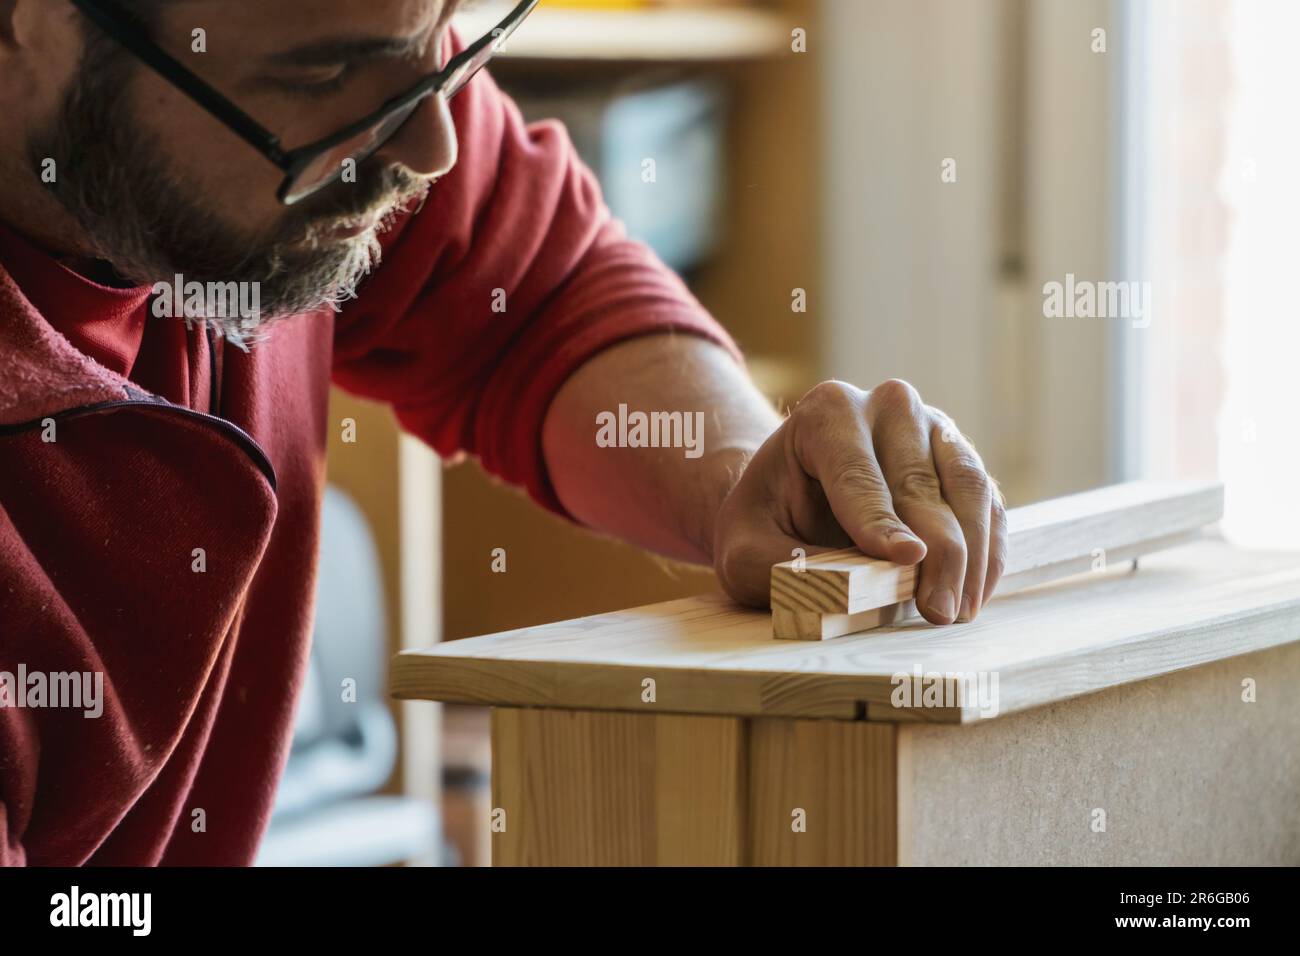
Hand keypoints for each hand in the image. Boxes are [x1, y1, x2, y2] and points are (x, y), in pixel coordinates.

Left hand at [711, 379, 1006, 623]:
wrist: (787, 498)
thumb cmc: (764, 523)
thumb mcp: (742, 549)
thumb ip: (777, 568)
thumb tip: (836, 592)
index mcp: (826, 412)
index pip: (858, 474)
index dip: (881, 521)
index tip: (905, 559)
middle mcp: (887, 406)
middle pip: (919, 481)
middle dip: (937, 552)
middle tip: (938, 612)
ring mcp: (931, 425)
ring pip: (967, 486)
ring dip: (971, 554)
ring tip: (959, 611)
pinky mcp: (960, 457)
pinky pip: (987, 501)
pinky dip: (986, 550)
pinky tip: (974, 594)